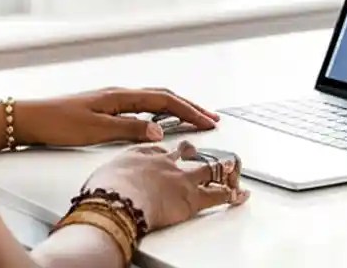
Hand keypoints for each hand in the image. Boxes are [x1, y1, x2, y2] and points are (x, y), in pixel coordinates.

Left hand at [17, 88, 218, 146]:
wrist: (29, 118)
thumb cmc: (57, 122)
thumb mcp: (95, 130)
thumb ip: (129, 130)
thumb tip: (159, 134)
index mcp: (120, 96)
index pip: (165, 101)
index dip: (189, 111)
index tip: (208, 122)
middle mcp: (119, 94)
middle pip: (164, 97)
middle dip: (190, 107)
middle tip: (211, 119)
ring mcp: (113, 100)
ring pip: (154, 101)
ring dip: (177, 109)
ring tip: (194, 118)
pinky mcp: (106, 108)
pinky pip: (142, 108)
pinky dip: (160, 113)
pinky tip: (161, 123)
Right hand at [84, 141, 249, 230]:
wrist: (117, 198)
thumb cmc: (105, 188)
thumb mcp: (106, 171)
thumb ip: (116, 171)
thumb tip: (110, 179)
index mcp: (144, 153)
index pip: (162, 147)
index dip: (169, 150)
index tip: (172, 151)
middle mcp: (167, 161)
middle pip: (188, 152)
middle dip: (196, 153)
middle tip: (200, 154)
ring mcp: (182, 177)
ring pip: (209, 168)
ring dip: (222, 169)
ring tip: (231, 167)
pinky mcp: (192, 197)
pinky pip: (219, 194)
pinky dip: (233, 194)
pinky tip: (241, 194)